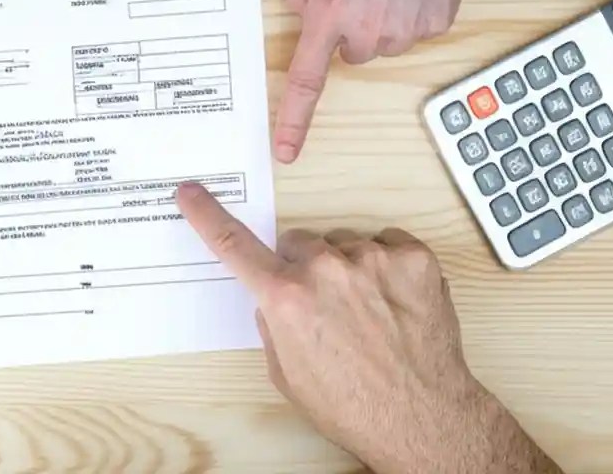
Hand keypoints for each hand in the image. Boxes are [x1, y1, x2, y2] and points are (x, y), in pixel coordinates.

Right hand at [175, 183, 560, 473]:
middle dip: (305, 267)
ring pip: (345, 244)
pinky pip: (388, 243)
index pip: (234, 244)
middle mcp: (325, 270)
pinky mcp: (414, 258)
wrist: (421, 419)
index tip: (192, 193)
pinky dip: (388, 266)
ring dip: (350, 269)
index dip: (207, 215)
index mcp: (286, 298)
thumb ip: (273, 323)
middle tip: (327, 307)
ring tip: (369, 313)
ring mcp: (373, 259)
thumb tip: (274, 298)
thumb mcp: (287, 373)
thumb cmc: (353, 406)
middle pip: (299, 243)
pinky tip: (394, 302)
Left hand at [274, 0, 475, 162]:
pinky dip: (411, 7)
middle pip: (352, 53)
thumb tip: (303, 14)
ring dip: (381, 17)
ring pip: (385, 42)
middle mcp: (368, 31)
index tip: (286, 151)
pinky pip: (416, 28)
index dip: (294, 120)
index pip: (306, 81)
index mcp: (329, 15)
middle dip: (350, 28)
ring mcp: (407, 28)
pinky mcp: (437, 21)